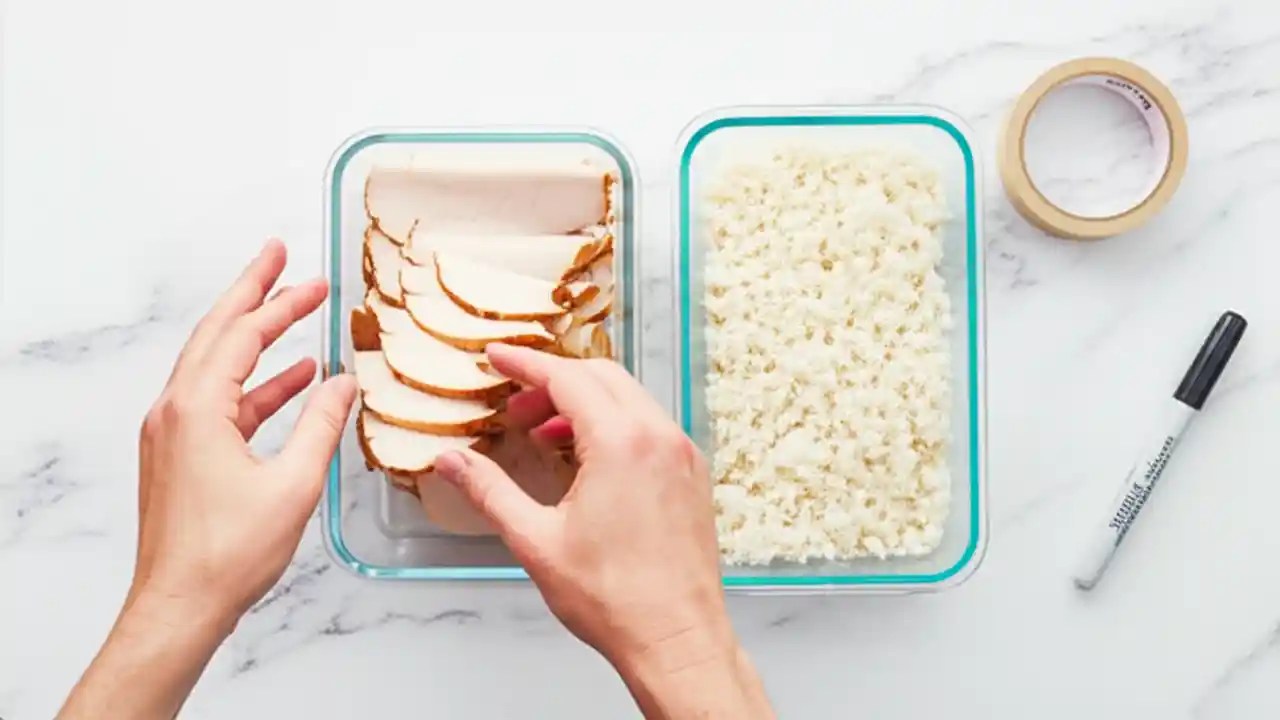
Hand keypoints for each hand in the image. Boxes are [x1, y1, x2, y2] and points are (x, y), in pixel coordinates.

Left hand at [60, 240, 356, 719]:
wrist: (179, 606)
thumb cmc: (228, 554)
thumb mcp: (293, 483)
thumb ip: (321, 425)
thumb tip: (343, 384)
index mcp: (197, 408)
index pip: (241, 334)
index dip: (278, 300)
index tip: (307, 274)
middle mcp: (175, 411)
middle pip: (217, 334)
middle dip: (252, 294)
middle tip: (278, 257)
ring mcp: (171, 433)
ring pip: (215, 366)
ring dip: (255, 340)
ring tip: (293, 315)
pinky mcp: (178, 456)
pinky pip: (218, 402)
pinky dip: (254, 385)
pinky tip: (291, 383)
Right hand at [431, 345, 772, 718]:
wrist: (676, 637)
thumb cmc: (614, 598)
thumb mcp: (535, 541)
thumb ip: (489, 491)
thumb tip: (451, 461)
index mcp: (621, 442)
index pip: (567, 377)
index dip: (525, 363)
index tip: (497, 358)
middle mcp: (659, 436)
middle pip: (601, 376)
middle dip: (553, 381)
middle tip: (515, 405)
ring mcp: (682, 454)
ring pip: (629, 398)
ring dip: (584, 403)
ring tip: (544, 433)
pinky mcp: (692, 475)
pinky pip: (650, 426)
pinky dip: (615, 424)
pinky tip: (586, 458)